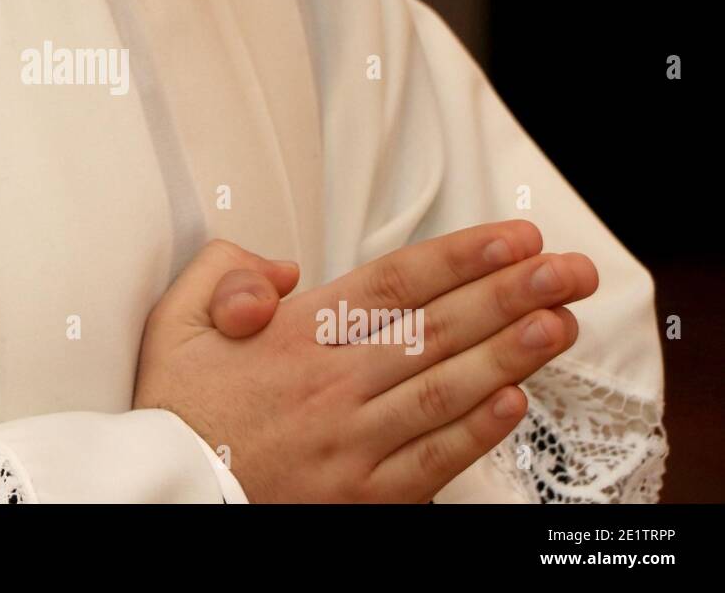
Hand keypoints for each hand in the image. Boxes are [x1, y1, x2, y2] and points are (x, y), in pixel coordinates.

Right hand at [135, 222, 596, 501]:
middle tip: (565, 270)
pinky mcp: (362, 494)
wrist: (167, 493)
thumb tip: (282, 268)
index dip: (461, 256)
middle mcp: (331, 384)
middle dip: (511, 292)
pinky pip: (432, 459)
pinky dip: (477, 430)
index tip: (512, 238)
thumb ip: (223, 271)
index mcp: (292, 336)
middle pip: (437, 327)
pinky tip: (515, 401)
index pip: (394, 283)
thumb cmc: (179, 409)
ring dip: (511, 352)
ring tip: (559, 321)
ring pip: (446, 388)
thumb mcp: (176, 319)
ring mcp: (352, 442)